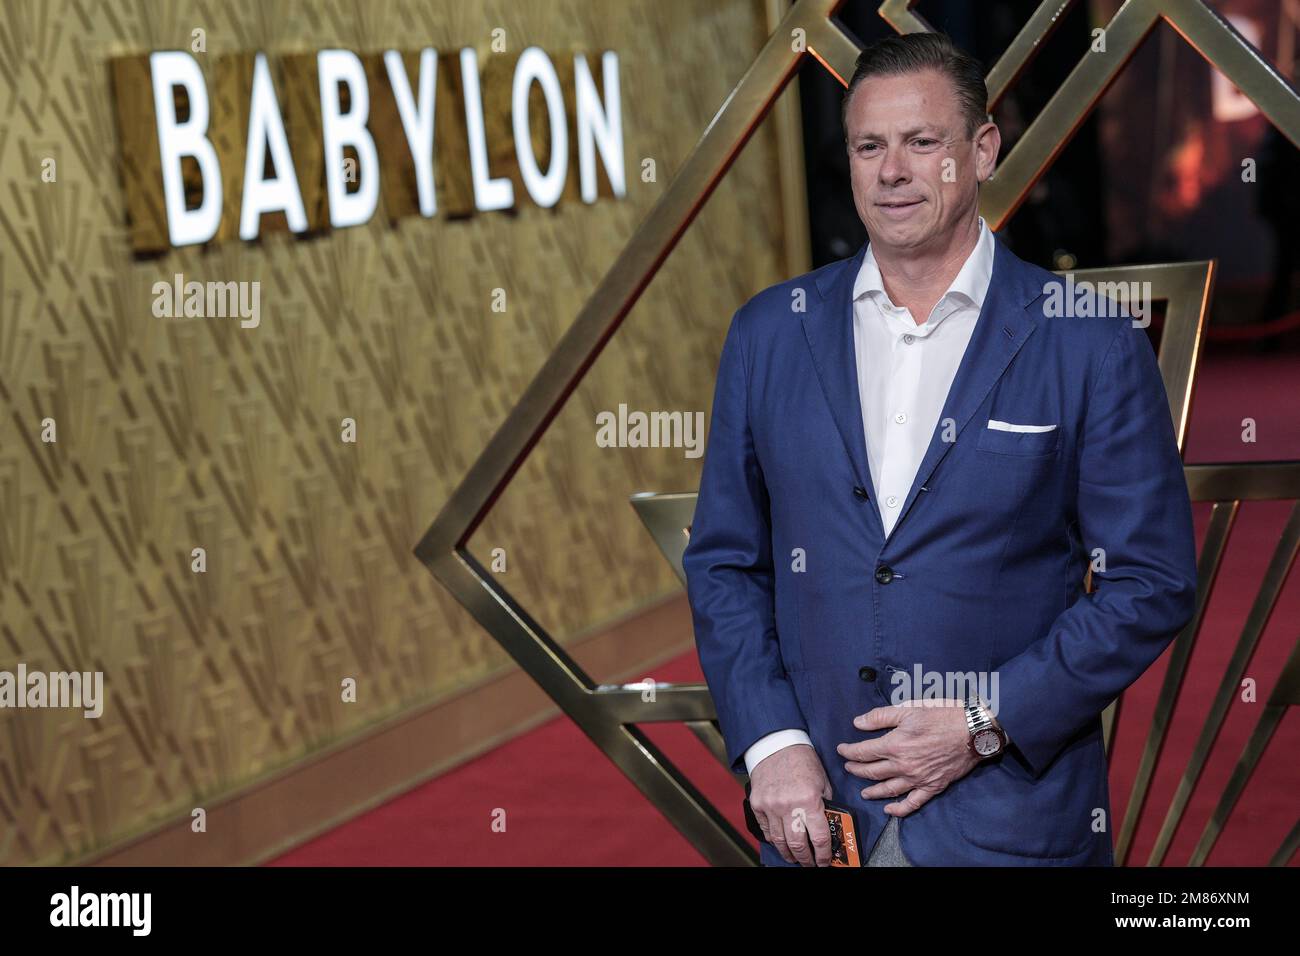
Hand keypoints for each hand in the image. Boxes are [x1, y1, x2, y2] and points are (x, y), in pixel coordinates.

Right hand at [748, 743, 834, 865]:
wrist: (776, 743)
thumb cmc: (801, 759)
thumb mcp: (822, 781)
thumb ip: (825, 805)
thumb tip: (828, 825)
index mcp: (809, 800)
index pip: (819, 838)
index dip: (824, 855)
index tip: (825, 861)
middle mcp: (789, 806)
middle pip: (798, 845)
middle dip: (806, 859)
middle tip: (810, 863)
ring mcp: (770, 806)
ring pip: (780, 842)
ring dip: (789, 854)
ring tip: (795, 858)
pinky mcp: (758, 804)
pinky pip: (766, 830)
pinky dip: (773, 839)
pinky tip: (780, 842)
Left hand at [836, 699, 979, 817]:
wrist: (973, 732)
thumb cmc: (942, 716)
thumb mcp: (909, 710)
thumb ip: (881, 717)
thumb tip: (858, 723)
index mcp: (895, 744)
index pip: (864, 752)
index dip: (849, 751)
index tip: (841, 750)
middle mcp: (903, 765)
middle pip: (872, 772)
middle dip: (857, 770)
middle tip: (849, 768)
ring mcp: (917, 779)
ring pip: (888, 789)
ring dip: (872, 791)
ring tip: (863, 792)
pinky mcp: (932, 787)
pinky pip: (913, 803)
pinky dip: (900, 809)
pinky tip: (890, 810)